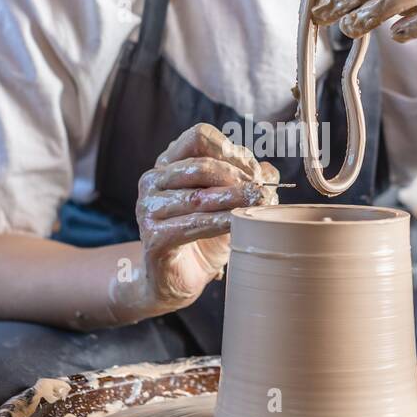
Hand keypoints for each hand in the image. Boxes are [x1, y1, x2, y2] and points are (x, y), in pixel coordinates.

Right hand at [129, 122, 277, 315]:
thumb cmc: (203, 236)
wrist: (178, 280)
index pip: (199, 137)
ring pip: (198, 196)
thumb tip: (267, 172)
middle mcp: (153, 180)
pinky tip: (238, 224)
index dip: (230, 151)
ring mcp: (148, 209)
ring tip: (257, 204)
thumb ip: (247, 183)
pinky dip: (220, 222)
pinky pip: (192, 224)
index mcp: (169, 163)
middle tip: (260, 192)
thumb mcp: (229, 205)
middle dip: (236, 177)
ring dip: (233, 199)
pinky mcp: (153, 237)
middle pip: (200, 165)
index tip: (253, 172)